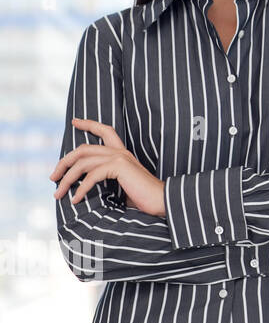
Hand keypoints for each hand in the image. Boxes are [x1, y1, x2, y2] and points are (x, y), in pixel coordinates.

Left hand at [50, 118, 165, 215]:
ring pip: (83, 163)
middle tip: (53, 177)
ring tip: (58, 194)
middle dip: (63, 162)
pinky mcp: (120, 167)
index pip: (105, 131)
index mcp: (122, 153)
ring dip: (66, 179)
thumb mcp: (121, 185)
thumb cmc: (144, 197)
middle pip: (83, 149)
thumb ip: (107, 179)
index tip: (74, 121)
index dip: (88, 124)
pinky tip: (76, 200)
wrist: (162, 200)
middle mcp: (120, 152)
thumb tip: (84, 185)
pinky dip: (80, 189)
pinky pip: (91, 176)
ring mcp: (120, 157)